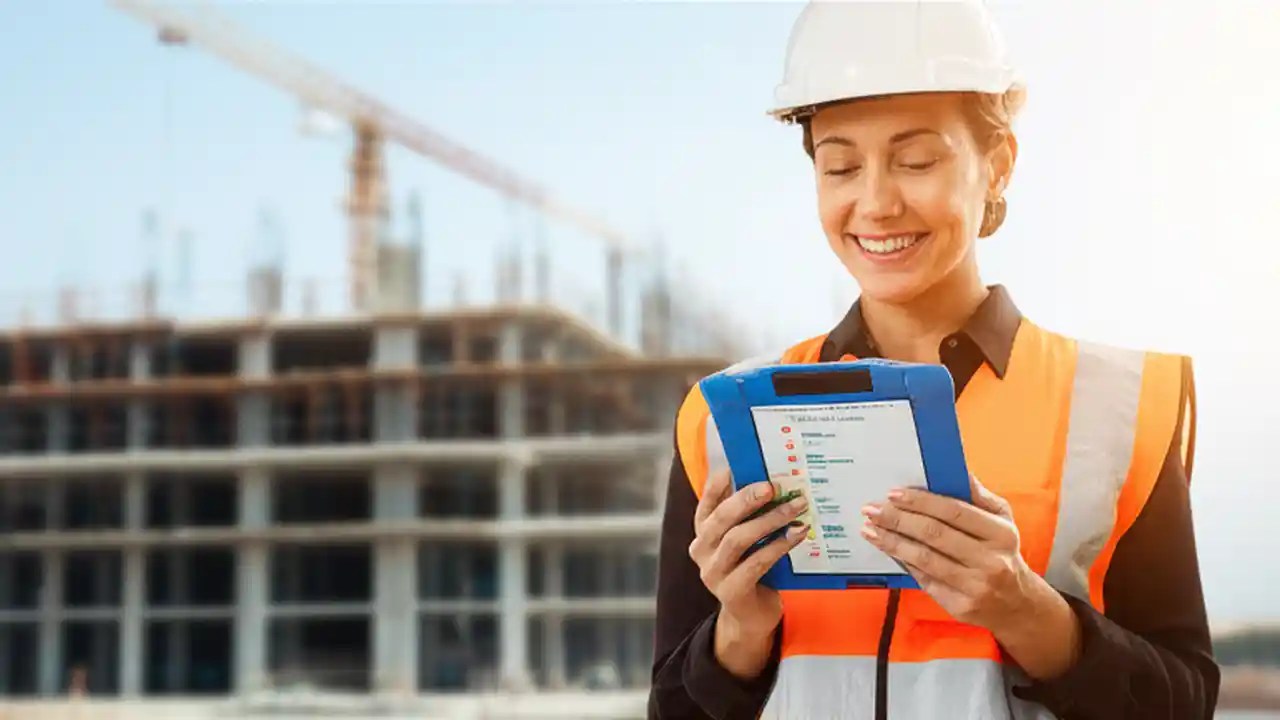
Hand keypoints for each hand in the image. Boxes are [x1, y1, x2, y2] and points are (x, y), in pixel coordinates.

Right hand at [688, 469, 808, 677]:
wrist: (750, 617)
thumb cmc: (752, 570)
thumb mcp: (746, 542)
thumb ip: (749, 518)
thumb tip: (772, 483)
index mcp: (703, 535)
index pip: (705, 505)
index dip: (715, 487)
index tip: (732, 468)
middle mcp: (701, 552)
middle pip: (721, 519)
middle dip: (747, 499)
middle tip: (773, 486)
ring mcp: (714, 573)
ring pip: (738, 539)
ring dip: (769, 520)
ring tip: (795, 508)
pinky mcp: (731, 591)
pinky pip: (756, 563)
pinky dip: (778, 546)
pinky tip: (797, 534)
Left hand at [859, 474, 1081, 678]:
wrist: (1016, 604)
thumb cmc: (1001, 552)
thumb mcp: (1002, 520)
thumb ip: (977, 496)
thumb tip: (956, 469)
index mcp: (1000, 534)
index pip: (955, 512)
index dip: (921, 502)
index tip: (893, 494)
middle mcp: (990, 561)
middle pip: (934, 535)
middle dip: (898, 520)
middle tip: (871, 510)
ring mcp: (974, 586)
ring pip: (924, 559)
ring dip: (892, 542)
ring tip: (870, 529)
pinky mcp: (959, 605)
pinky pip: (923, 579)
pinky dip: (902, 561)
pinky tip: (886, 548)